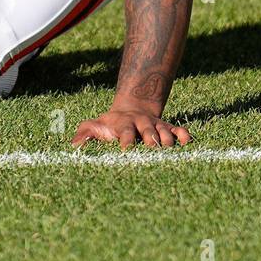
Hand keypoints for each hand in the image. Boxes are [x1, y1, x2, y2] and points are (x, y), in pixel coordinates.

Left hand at [71, 104, 191, 148]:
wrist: (131, 108)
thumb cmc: (110, 124)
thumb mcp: (95, 125)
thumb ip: (85, 133)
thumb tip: (73, 146)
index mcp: (124, 124)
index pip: (125, 132)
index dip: (126, 140)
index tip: (126, 151)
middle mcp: (141, 124)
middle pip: (148, 130)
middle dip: (151, 140)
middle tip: (153, 150)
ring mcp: (156, 125)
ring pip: (165, 131)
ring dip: (167, 140)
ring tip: (168, 151)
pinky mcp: (168, 128)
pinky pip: (179, 130)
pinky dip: (184, 136)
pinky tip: (187, 144)